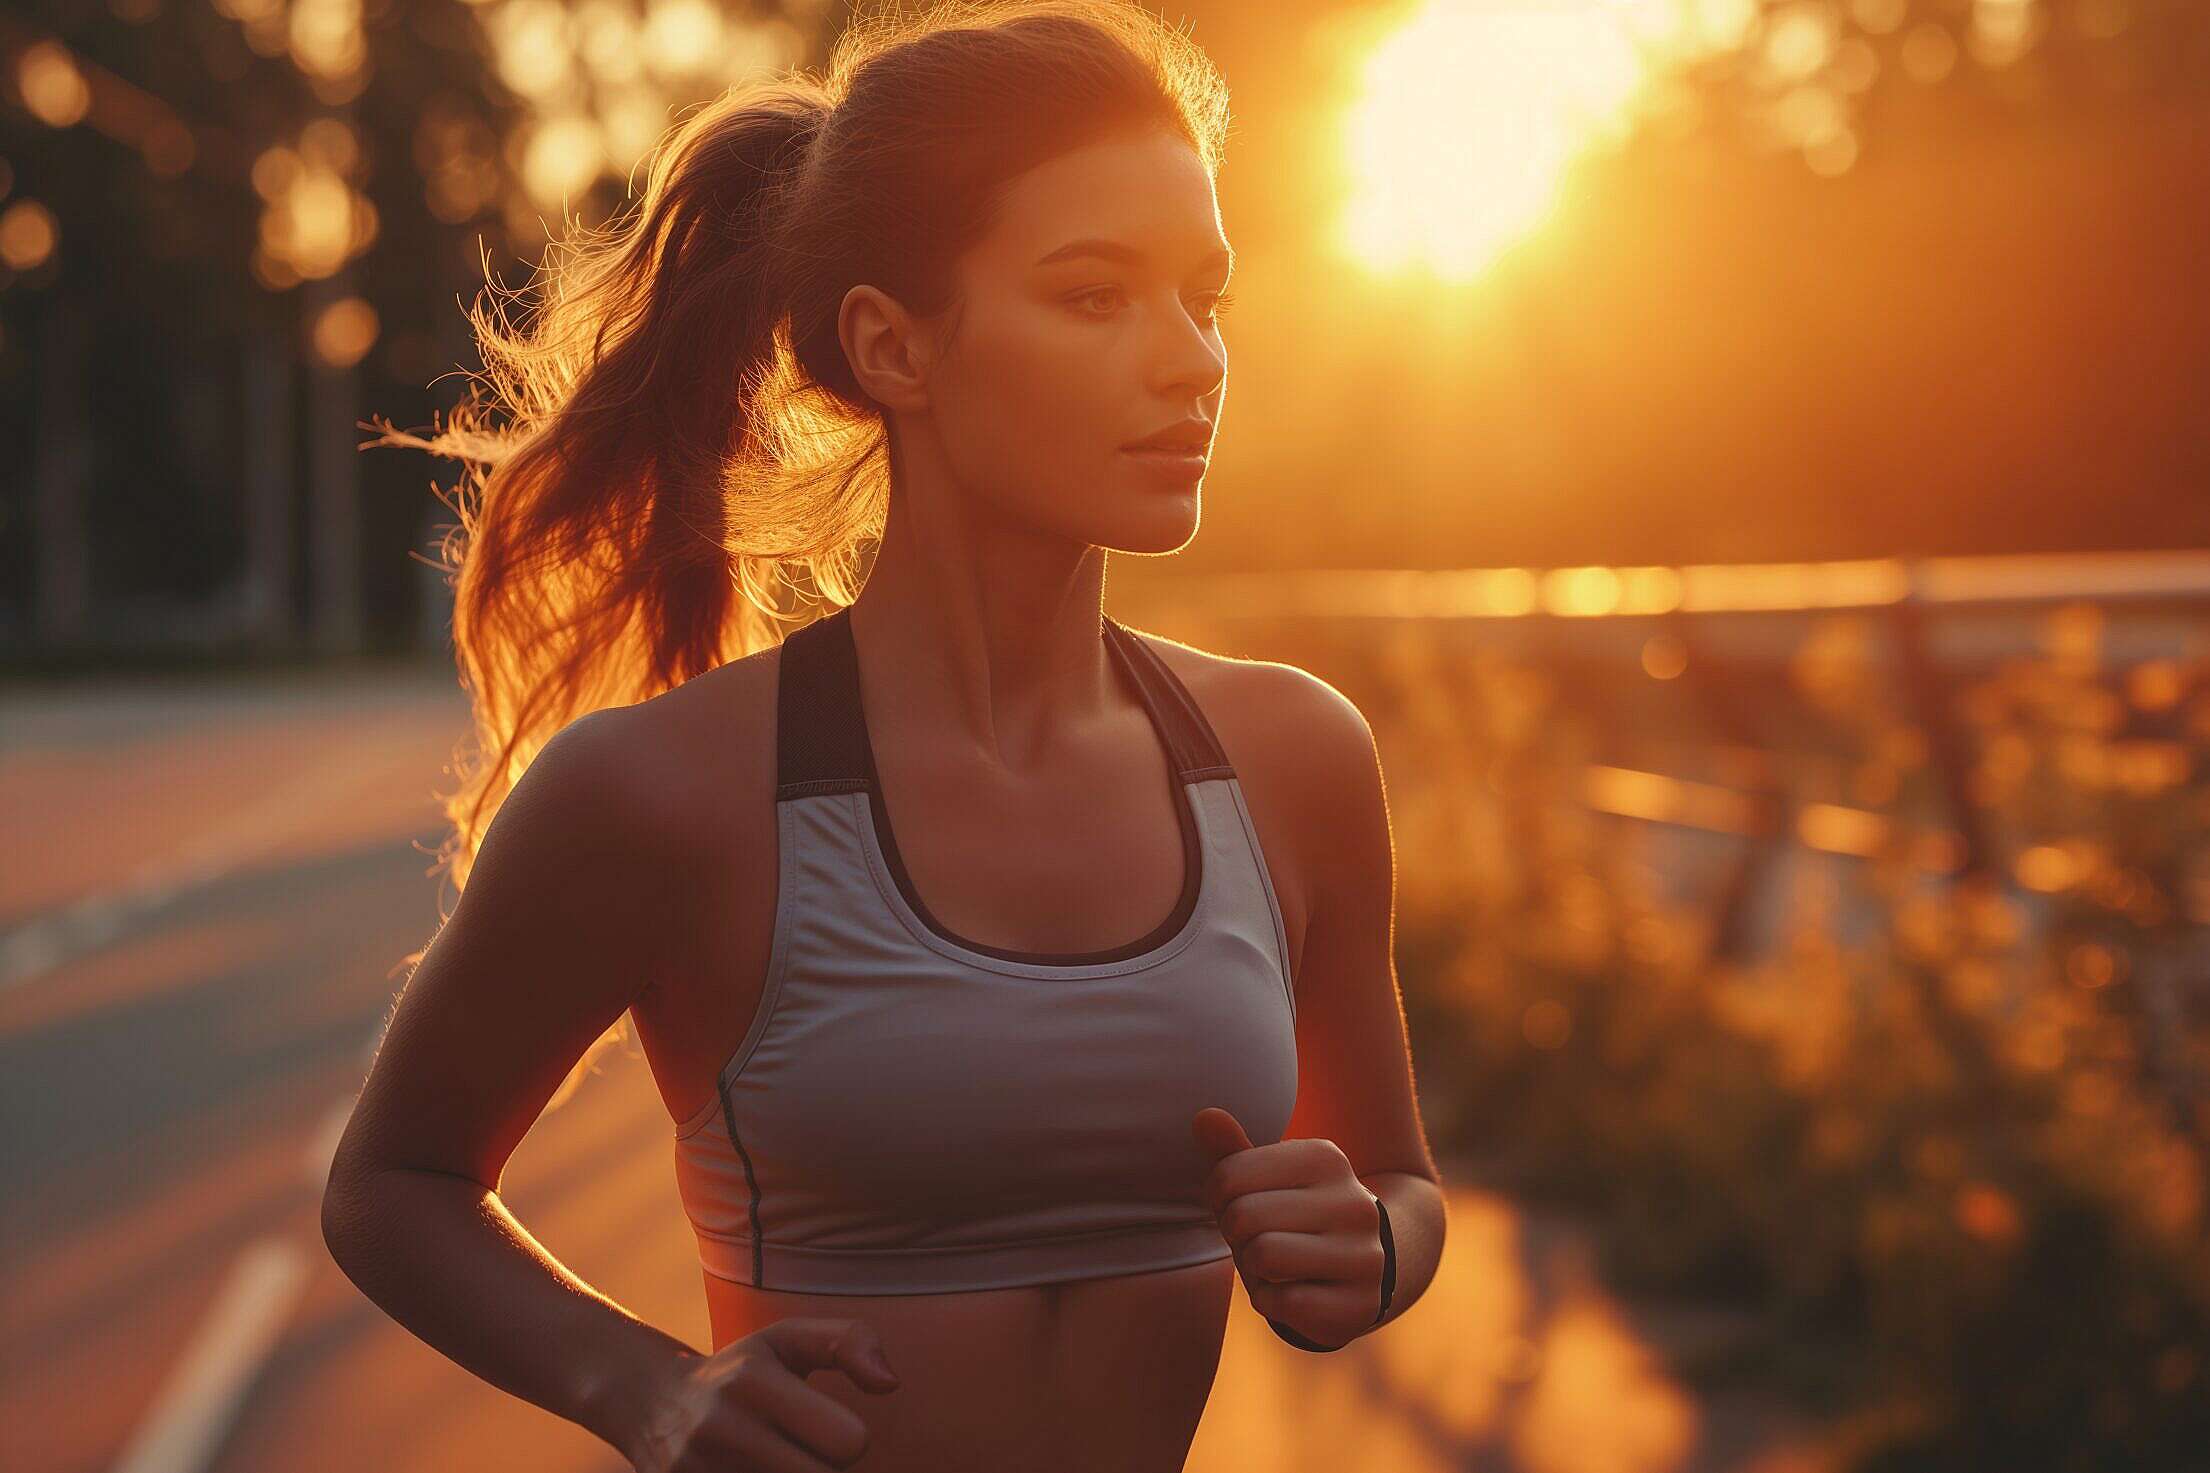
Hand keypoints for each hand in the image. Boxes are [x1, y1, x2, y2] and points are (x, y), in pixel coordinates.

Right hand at [624, 1317, 899, 1471]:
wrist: (650, 1403)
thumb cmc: (740, 1370)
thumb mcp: (788, 1340)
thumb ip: (849, 1343)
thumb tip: (890, 1383)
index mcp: (754, 1381)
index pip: (849, 1442)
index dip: (849, 1439)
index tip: (826, 1426)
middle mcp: (722, 1429)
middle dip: (824, 1469)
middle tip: (800, 1450)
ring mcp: (698, 1471)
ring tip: (778, 1462)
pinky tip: (756, 1471)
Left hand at [1191, 1106, 1385, 1351]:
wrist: (1358, 1268)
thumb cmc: (1293, 1217)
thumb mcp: (1263, 1181)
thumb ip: (1231, 1153)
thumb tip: (1204, 1116)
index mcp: (1326, 1158)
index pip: (1228, 1176)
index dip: (1219, 1200)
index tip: (1243, 1206)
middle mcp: (1354, 1201)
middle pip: (1243, 1216)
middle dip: (1236, 1235)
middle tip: (1257, 1238)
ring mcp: (1364, 1255)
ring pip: (1263, 1256)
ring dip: (1253, 1269)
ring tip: (1274, 1264)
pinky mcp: (1361, 1303)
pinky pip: (1284, 1303)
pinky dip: (1272, 1302)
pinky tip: (1292, 1292)